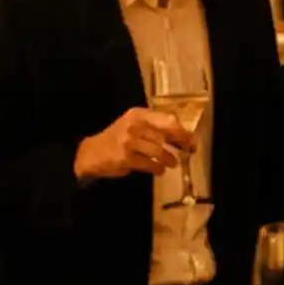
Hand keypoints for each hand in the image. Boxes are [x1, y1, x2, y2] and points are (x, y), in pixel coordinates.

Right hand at [73, 107, 192, 180]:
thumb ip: (154, 127)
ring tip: (173, 163)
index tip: (192, 139)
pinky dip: (157, 168)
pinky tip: (159, 170)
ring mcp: (129, 141)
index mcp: (139, 114)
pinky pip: (148, 164)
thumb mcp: (134, 125)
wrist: (91, 152)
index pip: (167, 120)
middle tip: (189, 151)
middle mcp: (134, 125)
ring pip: (158, 150)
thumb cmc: (117, 138)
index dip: (182, 131)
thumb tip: (183, 135)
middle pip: (164, 135)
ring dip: (169, 159)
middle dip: (180, 144)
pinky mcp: (125, 158)